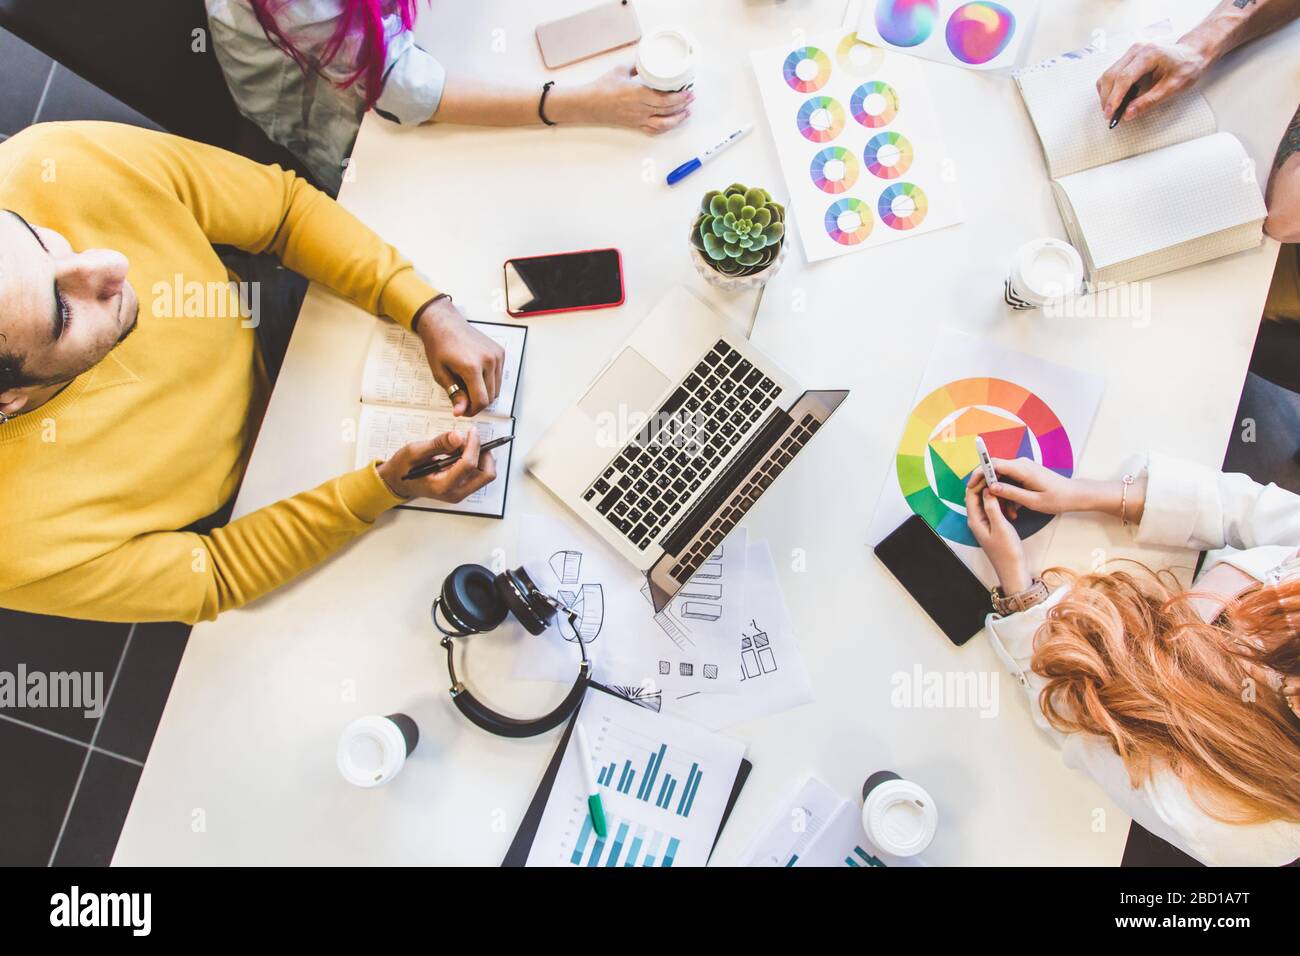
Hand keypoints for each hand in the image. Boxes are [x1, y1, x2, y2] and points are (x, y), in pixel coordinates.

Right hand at [377, 429, 496, 501]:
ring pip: (485, 474)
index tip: (472, 431)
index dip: (473, 445)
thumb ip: (438, 444)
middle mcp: (455, 493)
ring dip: (480, 456)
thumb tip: (458, 436)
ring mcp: (460, 492)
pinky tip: (459, 452)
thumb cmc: (404, 468)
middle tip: (470, 440)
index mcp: (443, 486)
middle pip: (486, 474)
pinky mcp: (462, 487)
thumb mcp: (415, 451)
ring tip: (461, 446)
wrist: (398, 482)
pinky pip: (478, 474)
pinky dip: (475, 460)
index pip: (469, 465)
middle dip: (483, 453)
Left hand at [415, 297, 504, 415]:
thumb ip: (454, 394)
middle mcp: (488, 360)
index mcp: (472, 366)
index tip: (463, 410)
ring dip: (484, 393)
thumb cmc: (439, 345)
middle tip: (463, 400)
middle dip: (477, 403)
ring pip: (496, 388)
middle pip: (491, 396)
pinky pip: (498, 377)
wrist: (445, 324)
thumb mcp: (441, 373)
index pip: (481, 400)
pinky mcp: (500, 353)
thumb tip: (461, 410)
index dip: (472, 410)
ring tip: (467, 387)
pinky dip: (489, 382)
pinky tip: (475, 376)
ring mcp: (496, 356)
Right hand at [550, 64, 692, 133]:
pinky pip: (653, 130)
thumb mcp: (620, 70)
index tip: (688, 90)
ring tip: (686, 112)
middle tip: (691, 98)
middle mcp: (640, 109)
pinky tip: (671, 122)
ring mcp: (638, 119)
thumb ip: (637, 65)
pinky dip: (665, 128)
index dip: (680, 96)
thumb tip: (647, 59)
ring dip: (678, 119)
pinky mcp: (634, 125)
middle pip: (668, 110)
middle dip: (683, 105)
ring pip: (664, 123)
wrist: (589, 104)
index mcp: (638, 94)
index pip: (665, 99)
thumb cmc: (602, 88)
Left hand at [965, 477, 1030, 593]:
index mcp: (975, 520)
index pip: (971, 495)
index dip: (978, 481)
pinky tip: (1010, 504)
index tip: (988, 471)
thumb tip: (987, 490)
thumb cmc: (1007, 552)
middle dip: (986, 484)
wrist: (1013, 570)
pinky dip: (1000, 504)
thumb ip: (993, 508)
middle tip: (998, 474)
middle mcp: (976, 521)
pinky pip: (992, 509)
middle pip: (976, 496)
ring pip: (985, 502)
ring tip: (1005, 487)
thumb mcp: (1001, 527)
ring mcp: (984, 523)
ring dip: (995, 495)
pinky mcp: (992, 526)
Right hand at [966, 457, 1083, 515]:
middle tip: (982, 501)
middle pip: (994, 469)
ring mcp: (1023, 467)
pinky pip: (1010, 480)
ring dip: (999, 492)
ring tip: (1006, 511)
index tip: (971, 485)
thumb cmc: (1057, 498)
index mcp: (1022, 469)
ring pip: (1002, 477)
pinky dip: (1007, 492)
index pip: (993, 464)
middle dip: (987, 485)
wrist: (1075, 494)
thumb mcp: (1032, 501)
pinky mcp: (1025, 472)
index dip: (979, 473)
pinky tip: (1013, 507)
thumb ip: (1011, 493)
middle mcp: (1021, 463)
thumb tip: (992, 487)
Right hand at [1096, 41, 1210, 123]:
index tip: (1110, 113)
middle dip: (1107, 98)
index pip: (1124, 77)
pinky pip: (1111, 74)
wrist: (1191, 54)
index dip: (1115, 98)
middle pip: (1111, 76)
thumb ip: (1150, 101)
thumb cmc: (1186, 67)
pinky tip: (1115, 99)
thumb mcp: (1174, 87)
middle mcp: (1137, 50)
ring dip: (1106, 94)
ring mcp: (1130, 53)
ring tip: (1112, 109)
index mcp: (1150, 54)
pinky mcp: (1127, 58)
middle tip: (1110, 116)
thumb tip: (1129, 113)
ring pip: (1107, 75)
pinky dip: (1110, 89)